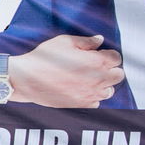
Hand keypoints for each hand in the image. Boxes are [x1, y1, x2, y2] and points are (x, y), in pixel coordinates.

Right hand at [9, 35, 124, 107]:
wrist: (26, 79)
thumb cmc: (43, 59)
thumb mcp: (64, 42)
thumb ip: (85, 41)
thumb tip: (98, 40)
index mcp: (97, 61)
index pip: (116, 58)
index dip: (107, 54)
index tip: (98, 54)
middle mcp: (98, 78)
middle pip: (118, 75)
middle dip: (109, 70)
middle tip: (95, 67)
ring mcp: (90, 93)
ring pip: (109, 91)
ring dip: (103, 84)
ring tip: (88, 80)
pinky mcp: (81, 105)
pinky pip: (96, 103)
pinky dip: (91, 97)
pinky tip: (80, 90)